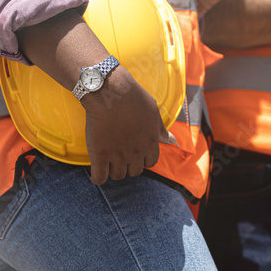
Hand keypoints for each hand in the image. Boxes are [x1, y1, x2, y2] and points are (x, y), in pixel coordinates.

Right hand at [80, 68, 174, 184]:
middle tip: (119, 154)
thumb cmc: (133, 98)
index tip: (134, 152)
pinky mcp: (100, 155)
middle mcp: (136, 153)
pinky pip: (100, 178)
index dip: (142, 158)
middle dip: (128, 165)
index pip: (150, 163)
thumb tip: (172, 141)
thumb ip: (161, 129)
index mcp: (150, 143)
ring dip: (113, 170)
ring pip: (118, 175)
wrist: (110, 92)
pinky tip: (97, 168)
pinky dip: (98, 177)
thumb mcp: (153, 111)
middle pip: (134, 171)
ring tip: (108, 159)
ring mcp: (118, 156)